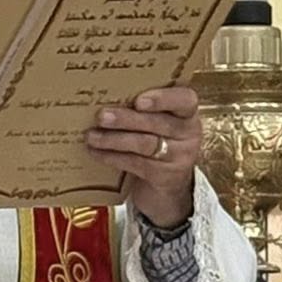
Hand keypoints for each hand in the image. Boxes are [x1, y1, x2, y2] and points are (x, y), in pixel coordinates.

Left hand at [86, 86, 200, 225]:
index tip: (138, 100)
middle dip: (126, 119)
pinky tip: (96, 152)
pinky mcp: (166, 177)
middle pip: (158, 123)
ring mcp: (180, 157)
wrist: (170, 184)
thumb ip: (141, 109)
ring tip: (92, 136)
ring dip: (114, 139)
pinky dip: (113, 157)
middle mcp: (189, 133)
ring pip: (145, 144)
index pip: (185, 99)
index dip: (163, 99)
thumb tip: (105, 97)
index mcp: (187, 112)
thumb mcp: (158, 122)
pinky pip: (137, 164)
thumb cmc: (158, 141)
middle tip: (101, 116)